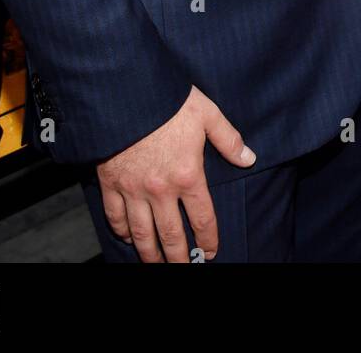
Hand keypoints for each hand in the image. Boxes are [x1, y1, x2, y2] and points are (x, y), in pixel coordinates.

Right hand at [96, 86, 255, 262]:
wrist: (125, 92)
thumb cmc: (167, 100)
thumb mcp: (206, 113)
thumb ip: (228, 139)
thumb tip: (249, 158)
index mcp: (187, 174)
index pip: (203, 218)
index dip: (208, 240)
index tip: (211, 251)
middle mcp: (160, 189)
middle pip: (171, 236)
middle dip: (180, 258)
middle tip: (185, 269)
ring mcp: (133, 189)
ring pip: (142, 234)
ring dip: (151, 255)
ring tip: (157, 265)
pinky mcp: (111, 184)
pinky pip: (116, 217)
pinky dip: (122, 232)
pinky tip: (128, 238)